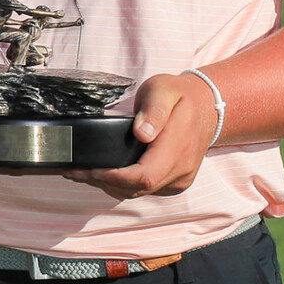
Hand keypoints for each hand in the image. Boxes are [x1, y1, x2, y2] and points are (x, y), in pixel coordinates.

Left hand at [68, 71, 217, 199]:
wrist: (207, 108)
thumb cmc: (181, 97)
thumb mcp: (164, 90)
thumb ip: (153, 110)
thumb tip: (141, 132)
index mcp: (177, 148)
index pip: (144, 176)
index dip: (116, 178)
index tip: (93, 169)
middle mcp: (181, 170)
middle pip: (137, 189)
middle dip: (103, 182)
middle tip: (75, 171)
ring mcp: (179, 179)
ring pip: (139, 193)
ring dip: (109, 186)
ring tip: (82, 172)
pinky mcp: (174, 182)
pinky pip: (145, 191)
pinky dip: (122, 185)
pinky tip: (104, 174)